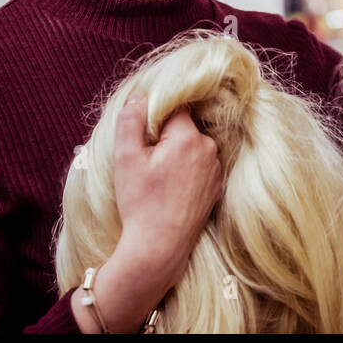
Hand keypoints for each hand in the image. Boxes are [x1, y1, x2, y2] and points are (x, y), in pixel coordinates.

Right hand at [112, 94, 222, 296]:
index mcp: (188, 137)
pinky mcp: (217, 186)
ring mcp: (216, 169)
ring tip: (158, 179)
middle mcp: (209, 149)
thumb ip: (130, 121)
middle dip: (165, 137)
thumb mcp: (126, 159)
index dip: (155, 119)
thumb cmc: (140, 203)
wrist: (160, 247)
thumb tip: (140, 95)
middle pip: (184, 127)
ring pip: (192, 146)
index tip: (143, 139)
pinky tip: (170, 189)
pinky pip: (200, 165)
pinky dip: (186, 170)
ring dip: (176, 153)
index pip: (174, 108)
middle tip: (146, 162)